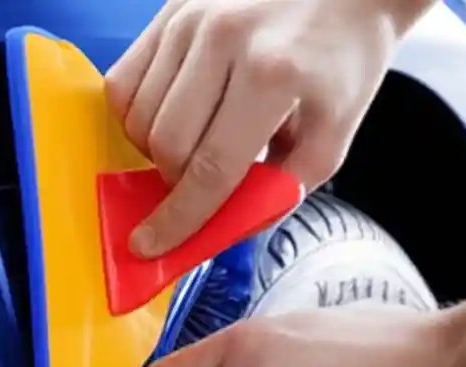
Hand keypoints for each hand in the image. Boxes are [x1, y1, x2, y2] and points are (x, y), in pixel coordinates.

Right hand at [105, 0, 430, 257]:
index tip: (150, 245)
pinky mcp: (170, 11)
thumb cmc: (343, 56)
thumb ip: (284, 186)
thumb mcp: (336, 130)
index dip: (178, 217)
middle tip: (202, 180)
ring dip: (155, 149)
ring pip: (137, 117)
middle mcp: (224, 40)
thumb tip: (224, 225)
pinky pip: (122, 81)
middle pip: (166, 145)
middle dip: (175, 181)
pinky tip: (167, 116)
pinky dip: (134, 115)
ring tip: (194, 141)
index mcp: (272, 74)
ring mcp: (189, 20)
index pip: (211, 168)